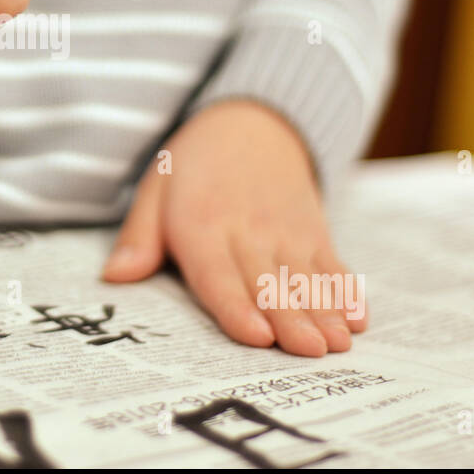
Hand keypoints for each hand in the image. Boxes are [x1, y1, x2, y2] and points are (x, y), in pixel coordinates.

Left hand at [102, 99, 366, 355]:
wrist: (251, 123)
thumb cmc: (194, 167)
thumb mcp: (155, 190)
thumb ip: (139, 237)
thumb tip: (114, 276)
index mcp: (201, 225)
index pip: (218, 274)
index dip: (236, 307)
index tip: (256, 336)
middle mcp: (247, 230)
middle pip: (269, 283)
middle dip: (292, 319)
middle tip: (310, 351)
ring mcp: (286, 231)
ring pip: (306, 278)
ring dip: (325, 312)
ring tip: (339, 342)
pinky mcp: (314, 230)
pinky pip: (332, 263)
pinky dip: (347, 289)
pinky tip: (360, 315)